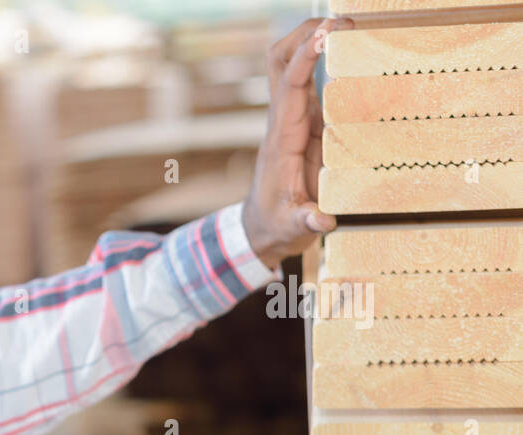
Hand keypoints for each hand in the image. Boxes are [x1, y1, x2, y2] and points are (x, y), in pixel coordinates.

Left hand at [242, 16, 353, 270]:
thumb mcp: (292, 227)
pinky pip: (314, 82)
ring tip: (354, 26)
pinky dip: (329, 61)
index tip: (328, 34)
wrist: (262, 228)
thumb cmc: (276, 224)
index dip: (306, 57)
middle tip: (342, 21)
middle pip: (281, 61)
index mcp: (282, 137)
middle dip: (304, 34)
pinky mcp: (307, 123)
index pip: (290, 86)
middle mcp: (285, 119)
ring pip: (294, 65)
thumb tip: (323, 220)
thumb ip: (307, 221)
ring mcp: (295, 118)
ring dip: (316, 40)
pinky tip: (357, 51)